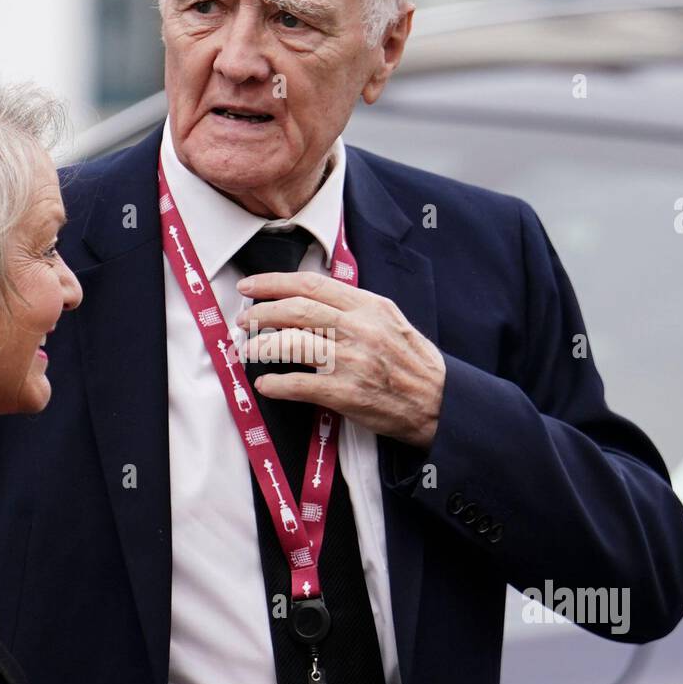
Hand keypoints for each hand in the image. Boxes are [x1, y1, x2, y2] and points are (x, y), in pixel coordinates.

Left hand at [235, 270, 445, 448]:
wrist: (438, 401)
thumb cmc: (412, 363)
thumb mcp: (388, 320)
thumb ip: (354, 306)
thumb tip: (313, 298)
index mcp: (368, 306)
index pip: (311, 284)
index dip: (274, 282)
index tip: (251, 286)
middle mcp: (358, 328)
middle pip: (296, 310)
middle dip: (261, 312)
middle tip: (244, 320)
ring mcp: (352, 361)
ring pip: (293, 344)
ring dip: (263, 346)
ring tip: (248, 350)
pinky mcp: (346, 393)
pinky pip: (300, 385)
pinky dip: (276, 384)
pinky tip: (266, 385)